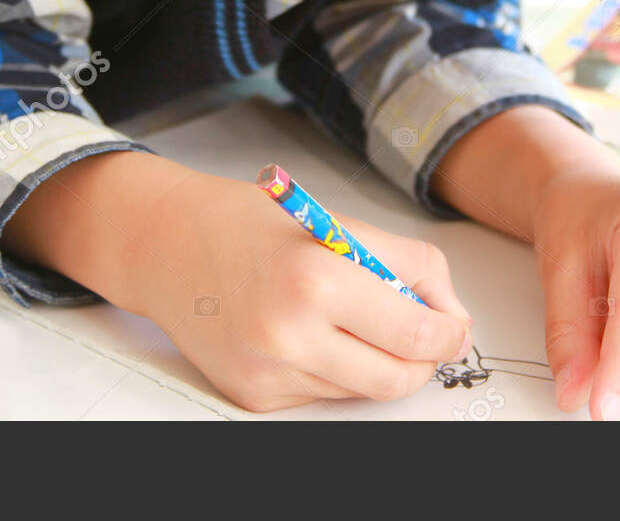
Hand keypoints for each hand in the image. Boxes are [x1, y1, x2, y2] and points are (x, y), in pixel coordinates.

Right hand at [128, 168, 474, 412]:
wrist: (166, 245)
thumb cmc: (250, 224)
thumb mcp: (338, 223)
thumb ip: (408, 264)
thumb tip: (451, 317)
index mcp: (317, 280)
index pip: (417, 334)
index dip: (448, 333)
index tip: (453, 325)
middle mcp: (289, 336)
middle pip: (397, 378)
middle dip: (422, 358)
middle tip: (422, 331)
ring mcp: (269, 373)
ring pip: (361, 389)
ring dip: (373, 359)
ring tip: (347, 315)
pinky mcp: (253, 396)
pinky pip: (321, 394)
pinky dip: (331, 367)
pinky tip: (305, 331)